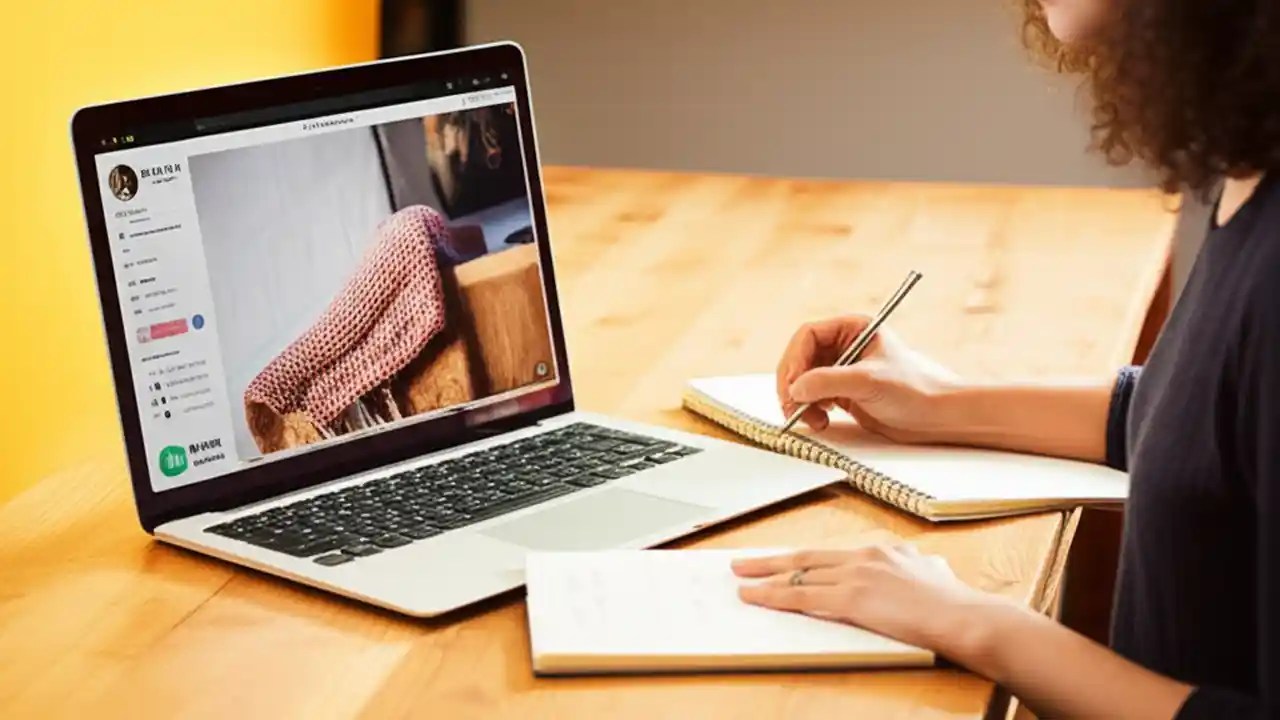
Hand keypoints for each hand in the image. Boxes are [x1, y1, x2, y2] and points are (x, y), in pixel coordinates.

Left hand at [732, 546, 1000, 656]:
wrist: (964, 617)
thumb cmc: (954, 605)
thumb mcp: (930, 575)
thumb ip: (913, 568)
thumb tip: (916, 567)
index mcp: (881, 550)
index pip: (829, 554)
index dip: (800, 558)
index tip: (780, 559)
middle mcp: (865, 556)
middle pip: (806, 557)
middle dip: (771, 560)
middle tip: (742, 562)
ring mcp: (857, 574)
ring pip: (798, 573)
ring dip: (765, 577)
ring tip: (740, 579)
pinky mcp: (852, 597)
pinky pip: (802, 594)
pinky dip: (774, 595)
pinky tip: (756, 596)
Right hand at [776, 316, 961, 440]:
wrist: (938, 416)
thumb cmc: (916, 388)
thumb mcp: (869, 380)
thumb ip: (828, 381)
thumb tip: (794, 388)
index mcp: (853, 328)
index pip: (808, 335)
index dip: (795, 360)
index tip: (792, 385)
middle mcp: (845, 346)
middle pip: (800, 359)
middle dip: (793, 384)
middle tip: (792, 406)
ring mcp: (842, 370)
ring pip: (804, 380)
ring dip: (800, 400)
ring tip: (812, 418)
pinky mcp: (843, 393)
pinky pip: (813, 397)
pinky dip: (810, 410)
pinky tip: (821, 420)